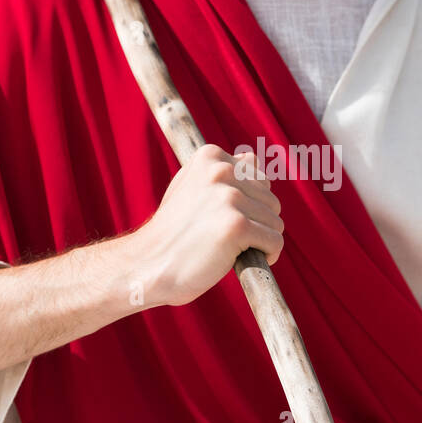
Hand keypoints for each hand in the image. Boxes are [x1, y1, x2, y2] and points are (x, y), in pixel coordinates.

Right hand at [133, 143, 283, 306]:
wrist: (147, 266)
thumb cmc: (172, 232)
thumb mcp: (191, 188)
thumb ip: (221, 173)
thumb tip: (253, 158)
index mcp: (211, 156)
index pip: (259, 178)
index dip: (248, 205)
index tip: (221, 219)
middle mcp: (221, 171)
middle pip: (271, 200)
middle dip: (255, 223)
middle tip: (222, 239)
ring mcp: (229, 198)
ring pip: (275, 223)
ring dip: (259, 241)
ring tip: (228, 249)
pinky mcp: (236, 226)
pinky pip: (274, 242)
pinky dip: (267, 256)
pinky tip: (242, 260)